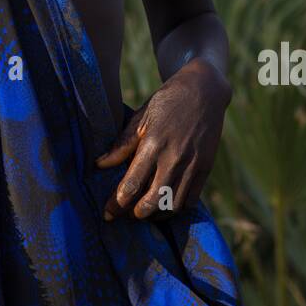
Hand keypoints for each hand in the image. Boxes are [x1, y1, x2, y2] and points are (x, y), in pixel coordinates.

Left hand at [96, 58, 231, 220]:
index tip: (107, 214)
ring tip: (145, 212)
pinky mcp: (206, 168)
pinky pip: (191, 200)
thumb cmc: (166, 102)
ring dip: (156, 215)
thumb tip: (99, 165)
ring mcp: (192, 164)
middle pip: (152, 202)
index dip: (117, 204)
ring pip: (173, 205)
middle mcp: (174, 157)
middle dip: (136, 214)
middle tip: (126, 214)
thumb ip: (122, 144)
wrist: (203, 90)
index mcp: (153, 144)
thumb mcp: (141, 117)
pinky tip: (166, 205)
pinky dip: (177, 208)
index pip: (131, 184)